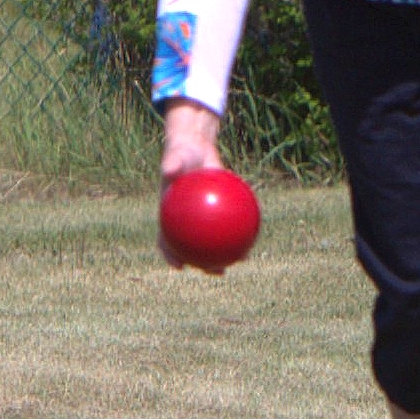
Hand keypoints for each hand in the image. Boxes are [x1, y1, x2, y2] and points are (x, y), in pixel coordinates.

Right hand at [156, 102, 224, 265]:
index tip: (179, 266)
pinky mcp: (219, 208)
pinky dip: (237, 228)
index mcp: (172, 214)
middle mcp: (187, 219)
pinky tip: (252, 235)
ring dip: (225, 251)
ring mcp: (204, 215)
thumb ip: (172, 164)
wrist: (195, 147)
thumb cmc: (181, 152)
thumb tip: (168, 170)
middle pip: (193, 247)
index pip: (167, 238)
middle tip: (216, 271)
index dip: (171, 254)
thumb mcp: (176, 156)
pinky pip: (229, 221)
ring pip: (214, 239)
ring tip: (240, 260)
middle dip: (204, 262)